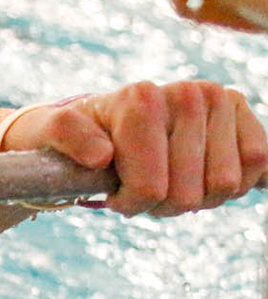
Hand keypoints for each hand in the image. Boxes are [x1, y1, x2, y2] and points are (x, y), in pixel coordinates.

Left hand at [0, 81, 267, 215]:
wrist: (108, 120)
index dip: (132, 204)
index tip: (115, 195)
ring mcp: (220, 101)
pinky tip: (203, 175)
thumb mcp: (52, 131)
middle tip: (144, 190)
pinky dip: (231, 185)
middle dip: (163, 204)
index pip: (152, 187)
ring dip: (196, 198)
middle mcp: (187, 93)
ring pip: (225, 186)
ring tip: (171, 181)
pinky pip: (257, 167)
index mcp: (142, 98)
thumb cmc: (78, 132)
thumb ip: (65, 135)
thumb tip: (100, 155)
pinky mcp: (244, 115)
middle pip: (189, 194)